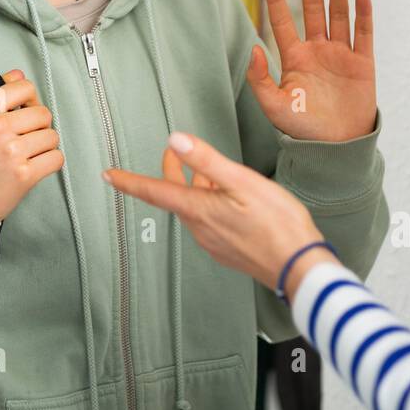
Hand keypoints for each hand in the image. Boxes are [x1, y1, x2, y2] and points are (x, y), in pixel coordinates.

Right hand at [0, 69, 62, 222]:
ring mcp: (12, 151)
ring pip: (52, 137)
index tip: (26, 110)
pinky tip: (34, 166)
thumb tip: (19, 75)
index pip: (25, 87)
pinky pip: (56, 158)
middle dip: (39, 127)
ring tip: (26, 155)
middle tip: (25, 139)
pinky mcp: (25, 174)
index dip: (31, 99)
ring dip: (44, 146)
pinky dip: (49, 163)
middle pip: (43, 113)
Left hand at [103, 131, 327, 292]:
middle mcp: (200, 229)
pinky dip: (211, 203)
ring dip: (195, 187)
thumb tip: (176, 140)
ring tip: (207, 170)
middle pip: (175, 197)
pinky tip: (228, 197)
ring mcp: (214, 241)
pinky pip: (209, 221)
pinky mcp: (228, 250)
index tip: (108, 176)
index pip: (155, 192)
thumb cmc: (278, 226)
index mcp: (199, 211)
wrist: (300, 268)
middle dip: (171, 174)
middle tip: (171, 154)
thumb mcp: (242, 183)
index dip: (129, 182)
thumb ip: (207, 161)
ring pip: (194, 208)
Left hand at [248, 0, 376, 141]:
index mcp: (294, 58)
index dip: (278, 0)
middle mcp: (317, 51)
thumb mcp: (274, 106)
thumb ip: (260, 79)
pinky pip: (363, 33)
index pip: (284, 22)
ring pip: (339, 16)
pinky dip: (363, 13)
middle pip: (314, 9)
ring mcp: (341, 55)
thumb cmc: (302, 130)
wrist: (336, 148)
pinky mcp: (362, 63)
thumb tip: (254, 49)